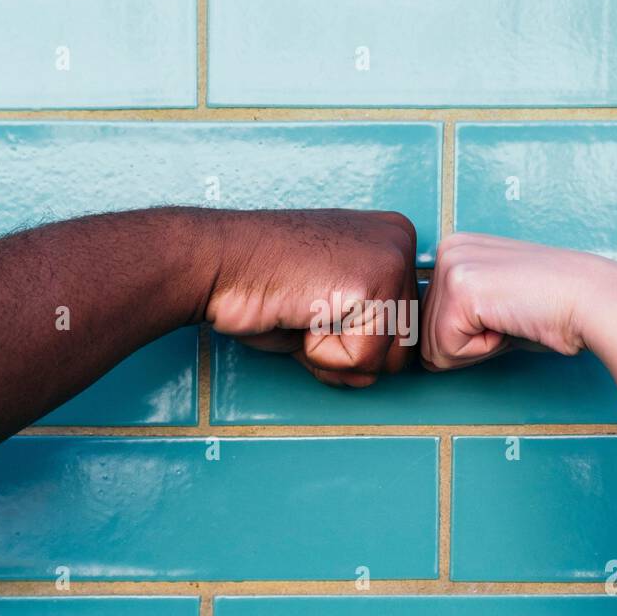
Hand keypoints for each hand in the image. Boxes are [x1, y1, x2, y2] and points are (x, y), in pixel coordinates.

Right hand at [205, 209, 419, 386]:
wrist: (215, 262)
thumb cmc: (257, 283)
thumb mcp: (325, 308)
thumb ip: (361, 333)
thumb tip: (378, 374)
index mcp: (392, 240)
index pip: (400, 332)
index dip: (349, 340)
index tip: (311, 303)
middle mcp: (401, 242)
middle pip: (401, 351)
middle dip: (347, 352)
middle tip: (304, 311)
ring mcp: (394, 259)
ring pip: (386, 361)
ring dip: (334, 353)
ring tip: (304, 310)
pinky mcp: (378, 282)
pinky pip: (363, 360)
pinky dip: (322, 352)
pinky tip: (301, 311)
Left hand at [421, 232, 593, 370]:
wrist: (593, 300)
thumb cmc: (554, 309)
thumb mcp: (492, 307)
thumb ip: (457, 321)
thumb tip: (426, 356)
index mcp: (454, 249)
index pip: (429, 320)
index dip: (468, 336)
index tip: (506, 313)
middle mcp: (447, 249)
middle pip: (426, 334)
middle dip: (469, 343)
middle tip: (511, 318)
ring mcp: (451, 266)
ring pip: (434, 346)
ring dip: (476, 348)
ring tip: (511, 318)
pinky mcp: (459, 290)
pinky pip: (447, 350)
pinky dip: (481, 350)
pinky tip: (510, 322)